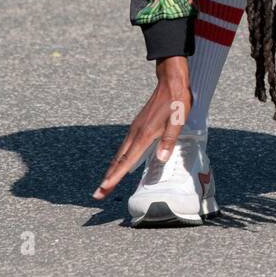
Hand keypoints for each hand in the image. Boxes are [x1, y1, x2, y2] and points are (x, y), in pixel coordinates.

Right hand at [93, 56, 190, 200]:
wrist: (170, 83)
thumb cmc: (176, 102)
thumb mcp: (177, 121)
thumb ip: (168, 141)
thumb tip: (160, 159)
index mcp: (144, 135)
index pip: (127, 160)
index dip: (116, 176)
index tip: (104, 187)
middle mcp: (135, 134)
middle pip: (118, 161)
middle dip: (108, 178)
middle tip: (97, 194)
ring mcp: (135, 130)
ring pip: (119, 155)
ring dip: (111, 170)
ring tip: (105, 184)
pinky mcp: (138, 128)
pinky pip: (124, 148)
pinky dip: (119, 160)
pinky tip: (119, 165)